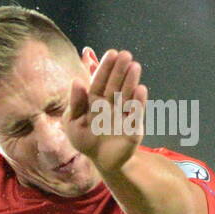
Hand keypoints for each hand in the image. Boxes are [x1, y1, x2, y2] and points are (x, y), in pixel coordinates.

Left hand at [65, 48, 147, 174]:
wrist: (101, 160)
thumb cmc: (85, 139)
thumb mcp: (73, 122)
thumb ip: (75, 103)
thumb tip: (77, 81)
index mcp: (95, 99)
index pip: (100, 80)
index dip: (106, 67)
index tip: (112, 53)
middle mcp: (111, 103)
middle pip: (115, 84)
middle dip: (120, 70)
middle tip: (126, 54)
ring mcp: (123, 112)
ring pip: (127, 94)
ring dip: (131, 80)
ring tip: (135, 66)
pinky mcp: (133, 126)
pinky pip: (136, 113)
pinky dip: (138, 102)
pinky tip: (141, 89)